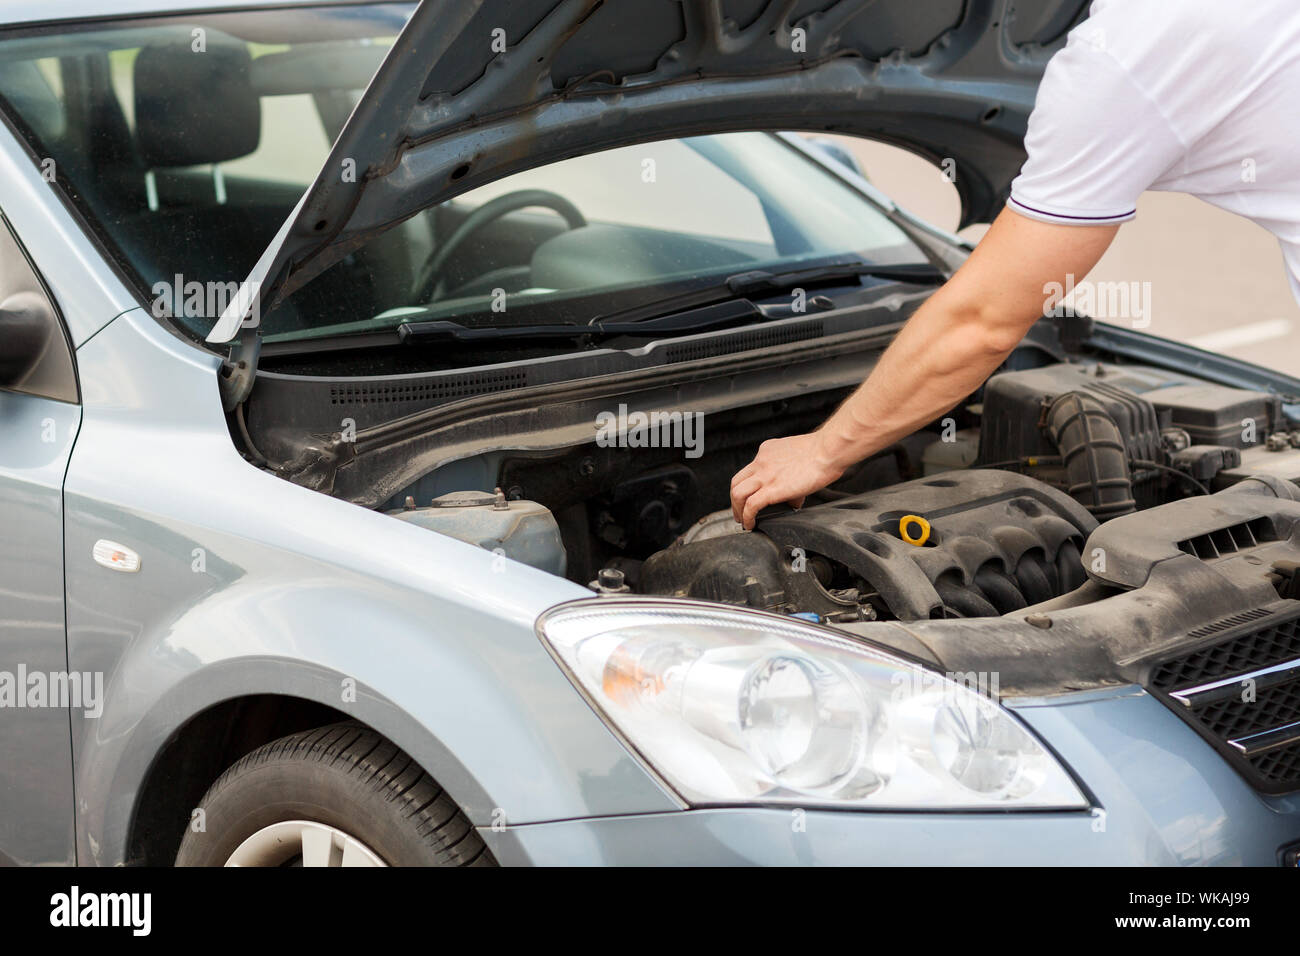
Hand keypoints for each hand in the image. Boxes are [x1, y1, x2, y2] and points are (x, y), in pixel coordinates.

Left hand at [730, 432, 844, 529]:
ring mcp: (765, 475)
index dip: (748, 487)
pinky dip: (747, 517)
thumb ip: (791, 475)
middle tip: (739, 512)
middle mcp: (762, 462)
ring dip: (737, 510)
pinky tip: (751, 524)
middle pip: (736, 482)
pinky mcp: (772, 489)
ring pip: (737, 494)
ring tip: (743, 521)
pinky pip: (750, 506)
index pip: (749, 470)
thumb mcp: (798, 458)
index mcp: (767, 452)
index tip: (751, 497)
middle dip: (735, 500)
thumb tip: (793, 497)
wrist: (828, 450)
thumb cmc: (823, 452)